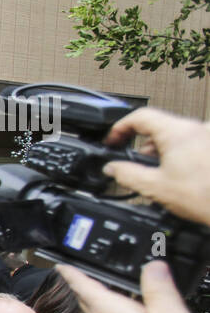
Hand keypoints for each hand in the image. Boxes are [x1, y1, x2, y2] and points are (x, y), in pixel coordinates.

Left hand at [58, 259, 209, 312]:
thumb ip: (159, 287)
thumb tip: (152, 266)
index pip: (83, 286)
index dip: (72, 272)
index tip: (61, 264)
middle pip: (88, 299)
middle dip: (82, 283)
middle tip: (77, 271)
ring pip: (98, 312)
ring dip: (97, 296)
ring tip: (98, 284)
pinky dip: (112, 310)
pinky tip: (125, 310)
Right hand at [104, 107, 209, 226]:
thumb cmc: (205, 196)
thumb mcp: (155, 187)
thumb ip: (126, 174)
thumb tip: (112, 168)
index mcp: (178, 132)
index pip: (141, 116)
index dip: (120, 128)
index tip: (113, 140)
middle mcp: (197, 128)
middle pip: (160, 126)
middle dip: (143, 144)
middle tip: (135, 162)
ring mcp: (209, 136)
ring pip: (177, 134)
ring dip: (162, 150)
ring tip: (159, 172)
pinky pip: (193, 142)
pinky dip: (180, 153)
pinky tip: (180, 173)